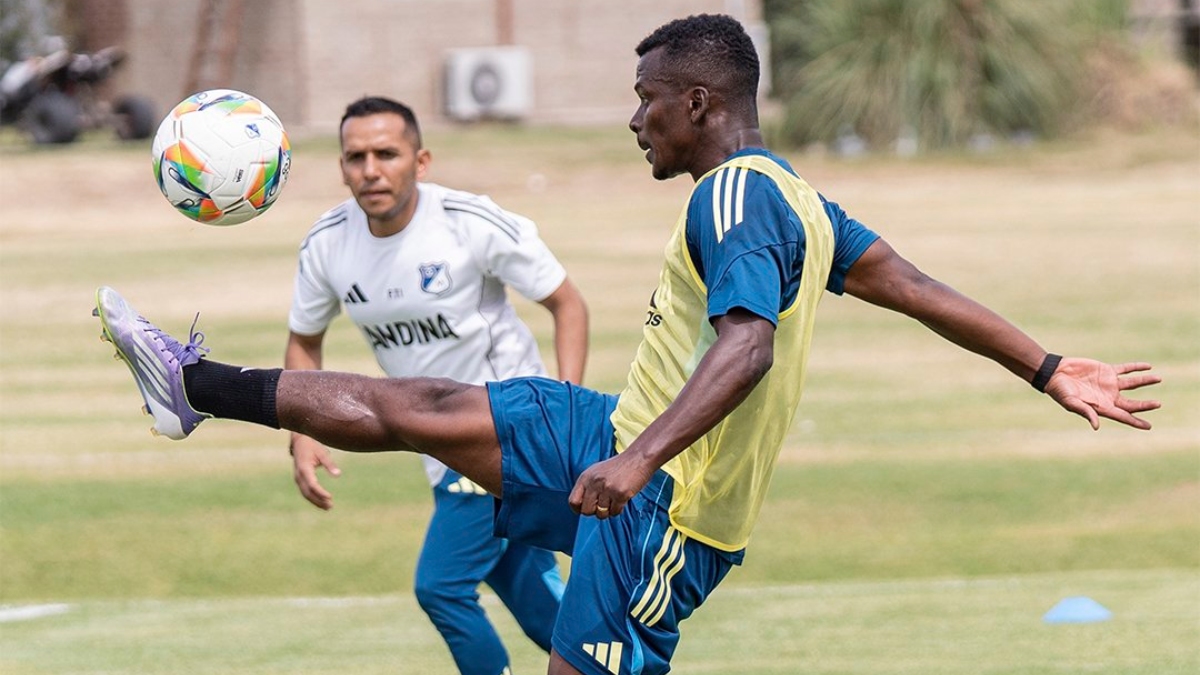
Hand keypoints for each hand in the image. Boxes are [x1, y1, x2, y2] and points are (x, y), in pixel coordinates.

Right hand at [291, 435, 340, 509]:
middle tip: (330, 506)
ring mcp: (298, 478)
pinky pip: (305, 491)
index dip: (320, 492)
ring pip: (305, 493)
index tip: (329, 497)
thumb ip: (329, 464)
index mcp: (304, 468)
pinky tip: (322, 501)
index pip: (312, 484)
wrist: (299, 441)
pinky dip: (313, 497)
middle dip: (318, 500)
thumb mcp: (322, 452)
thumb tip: (338, 475)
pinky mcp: (300, 479)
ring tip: (328, 507)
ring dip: (316, 501)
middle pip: (308, 492)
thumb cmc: (313, 445)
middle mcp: (299, 475)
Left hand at [568, 451, 653, 519]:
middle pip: (586, 511)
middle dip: (595, 512)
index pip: (573, 501)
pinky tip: (622, 499)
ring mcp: (607, 488)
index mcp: (586, 477)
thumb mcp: (597, 472)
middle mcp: (594, 482)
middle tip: (604, 505)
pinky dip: (618, 510)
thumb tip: (580, 507)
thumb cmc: (619, 467)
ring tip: (614, 500)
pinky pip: (615, 512)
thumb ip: (588, 487)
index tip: (586, 508)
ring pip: (601, 514)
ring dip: (609, 511)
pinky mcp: (620, 494)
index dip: (579, 509)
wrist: (638, 458)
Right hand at [1044, 358, 1160, 429]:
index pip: (1123, 416)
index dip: (1136, 422)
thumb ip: (1086, 412)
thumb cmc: (1060, 391)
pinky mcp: (1107, 370)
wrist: (1054, 373)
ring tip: (1158, 378)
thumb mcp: (1071, 403)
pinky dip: (1136, 367)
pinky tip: (1147, 366)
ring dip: (1145, 381)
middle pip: (1131, 403)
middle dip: (1145, 405)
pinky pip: (1125, 369)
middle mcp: (1108, 396)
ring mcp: (1109, 383)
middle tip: (1157, 404)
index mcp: (1102, 407)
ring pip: (1132, 384)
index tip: (1148, 426)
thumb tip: (1096, 426)